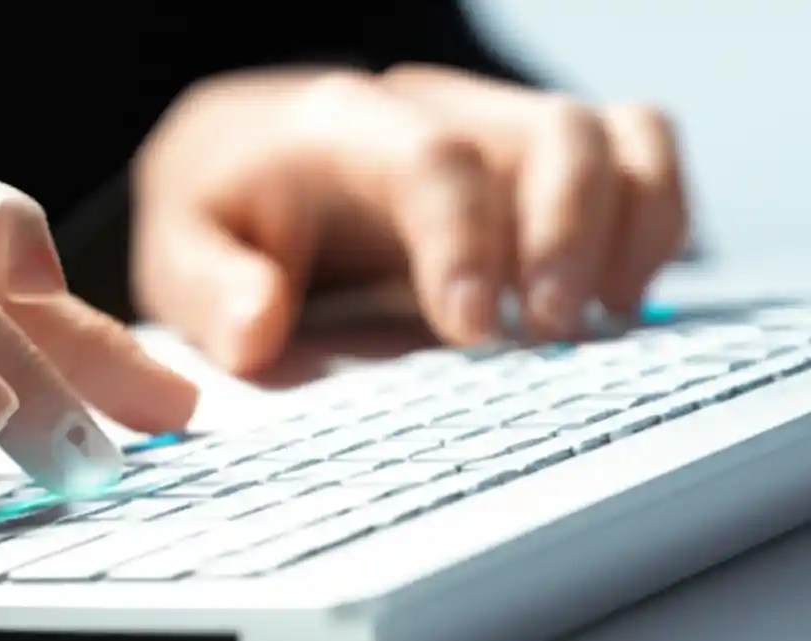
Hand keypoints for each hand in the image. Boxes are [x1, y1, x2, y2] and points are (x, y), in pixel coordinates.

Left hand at [133, 65, 687, 373]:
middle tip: (550, 332)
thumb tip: (257, 332)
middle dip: (567, 234)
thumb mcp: (183, 246)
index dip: (466, 240)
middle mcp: (435, 110)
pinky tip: (619, 299)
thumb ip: (209, 286)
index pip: (430, 158)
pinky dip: (654, 220)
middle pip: (548, 134)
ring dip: (628, 228)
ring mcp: (496, 126)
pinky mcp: (536, 157)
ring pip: (612, 136)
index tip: (475, 328)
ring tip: (598, 321)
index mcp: (342, 126)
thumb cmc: (226, 206)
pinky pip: (635, 153)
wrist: (256, 155)